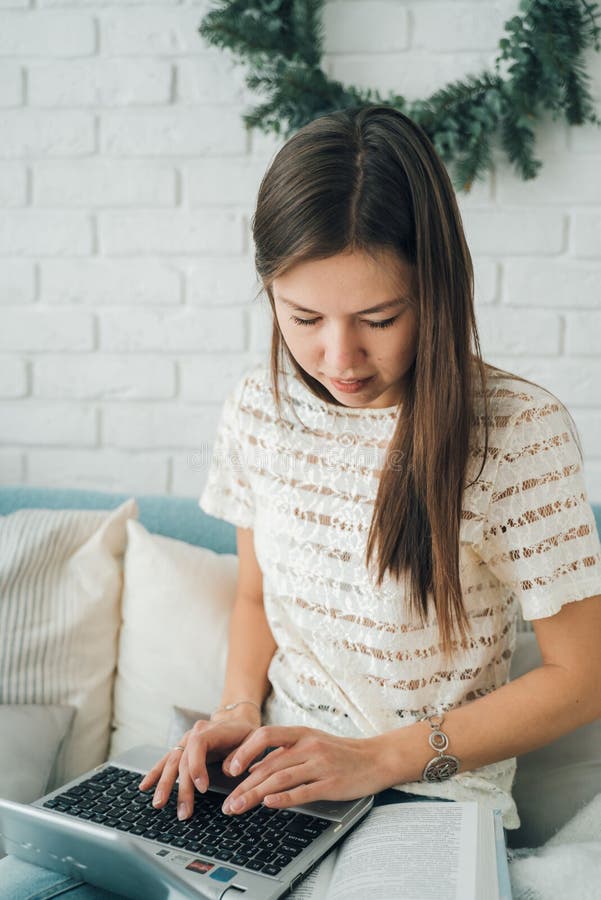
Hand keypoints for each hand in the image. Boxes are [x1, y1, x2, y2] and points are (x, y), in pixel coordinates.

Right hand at [138, 715, 258, 819]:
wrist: (236, 720)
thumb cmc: (246, 732)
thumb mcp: (253, 739)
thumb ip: (243, 753)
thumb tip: (230, 770)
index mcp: (211, 729)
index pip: (197, 745)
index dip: (197, 766)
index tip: (203, 788)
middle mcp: (193, 734)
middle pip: (183, 760)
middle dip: (181, 787)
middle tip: (183, 811)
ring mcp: (185, 741)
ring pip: (171, 763)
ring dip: (164, 785)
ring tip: (159, 805)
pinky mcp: (181, 750)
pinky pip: (166, 762)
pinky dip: (155, 774)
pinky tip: (144, 786)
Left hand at [219, 725, 391, 814]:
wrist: (377, 758)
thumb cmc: (341, 753)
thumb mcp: (311, 743)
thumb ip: (284, 753)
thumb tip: (252, 768)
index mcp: (301, 734)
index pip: (264, 735)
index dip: (244, 750)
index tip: (228, 770)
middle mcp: (308, 746)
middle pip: (268, 764)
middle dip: (243, 785)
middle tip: (227, 803)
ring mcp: (320, 764)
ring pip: (280, 778)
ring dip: (255, 795)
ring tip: (238, 808)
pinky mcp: (331, 783)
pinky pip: (303, 791)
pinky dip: (283, 798)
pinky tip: (268, 804)